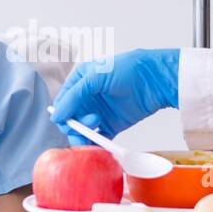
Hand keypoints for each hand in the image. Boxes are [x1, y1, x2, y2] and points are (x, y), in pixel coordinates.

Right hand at [50, 48, 180, 144]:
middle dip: (74, 125)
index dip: (62, 113)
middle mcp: (87, 98)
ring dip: (84, 135)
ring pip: (82, 131)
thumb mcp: (96, 75)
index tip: (68, 121)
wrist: (156, 79)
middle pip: (70, 120)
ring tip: (97, 127)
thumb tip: (56, 115)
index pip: (62, 103)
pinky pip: (98, 138)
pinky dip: (96, 143)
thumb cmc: (129, 68)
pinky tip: (100, 142)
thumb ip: (74, 95)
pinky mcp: (111, 125)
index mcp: (79, 82)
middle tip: (89, 123)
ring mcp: (98, 112)